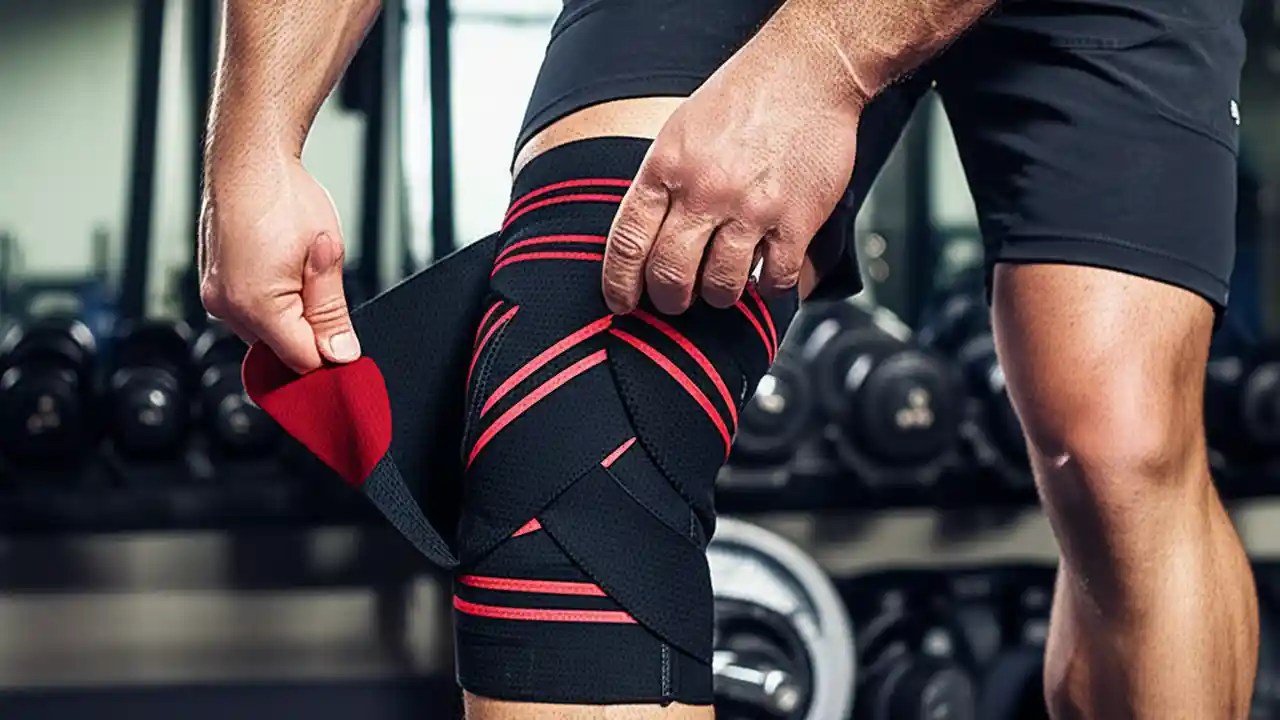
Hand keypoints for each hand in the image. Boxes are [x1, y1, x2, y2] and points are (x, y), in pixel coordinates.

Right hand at [199, 156, 358, 373]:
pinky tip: (283, 268)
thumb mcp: (326, 255)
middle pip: (280, 350)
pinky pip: (249, 311)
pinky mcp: (212, 283)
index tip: (344, 335)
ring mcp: (214, 295)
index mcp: (255, 305)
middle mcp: (225, 306)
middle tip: (321, 284)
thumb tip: (341, 354)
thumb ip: (332, 313)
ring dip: (290, 314)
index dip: (329, 351)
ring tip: (299, 268)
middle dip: (309, 328)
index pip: (301, 361)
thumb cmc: (284, 196)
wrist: (249, 158)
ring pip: (266, 332)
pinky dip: (272, 301)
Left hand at [602, 16, 864, 314]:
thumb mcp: (680, 132)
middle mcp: (705, 190)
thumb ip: (662, 182)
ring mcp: (751, 208)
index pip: (627, 242)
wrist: (807, 70)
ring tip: (723, 286)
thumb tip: (646, 236)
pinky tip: (766, 273)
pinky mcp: (796, 220)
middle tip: (675, 301)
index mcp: (667, 167)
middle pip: (669, 274)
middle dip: (668, 299)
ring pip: (721, 286)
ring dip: (719, 296)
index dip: (619, 283)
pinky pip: (775, 278)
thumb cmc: (744, 96)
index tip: (623, 302)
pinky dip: (768, 287)